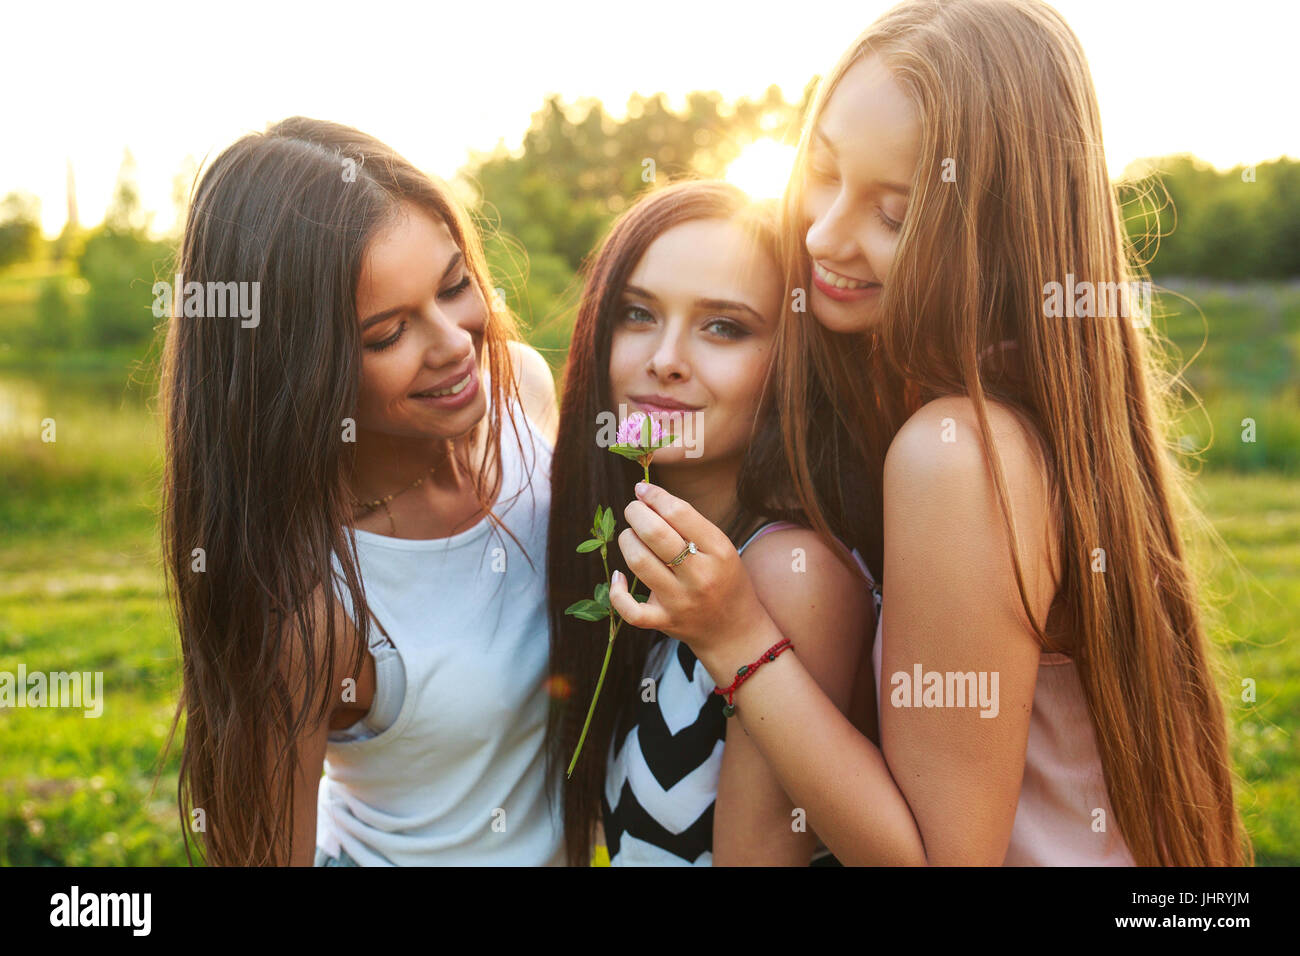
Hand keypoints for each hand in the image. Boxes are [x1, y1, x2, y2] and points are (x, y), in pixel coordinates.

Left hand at [607, 482, 778, 679]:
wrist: (734, 630)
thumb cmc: (723, 579)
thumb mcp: (720, 547)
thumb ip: (688, 523)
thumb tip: (645, 494)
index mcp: (719, 551)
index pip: (678, 513)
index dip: (654, 496)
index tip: (642, 490)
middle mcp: (700, 576)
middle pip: (655, 534)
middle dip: (635, 513)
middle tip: (633, 509)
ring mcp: (680, 601)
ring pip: (638, 562)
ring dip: (626, 541)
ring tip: (631, 536)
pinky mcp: (664, 622)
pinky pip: (629, 608)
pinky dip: (617, 591)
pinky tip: (619, 577)